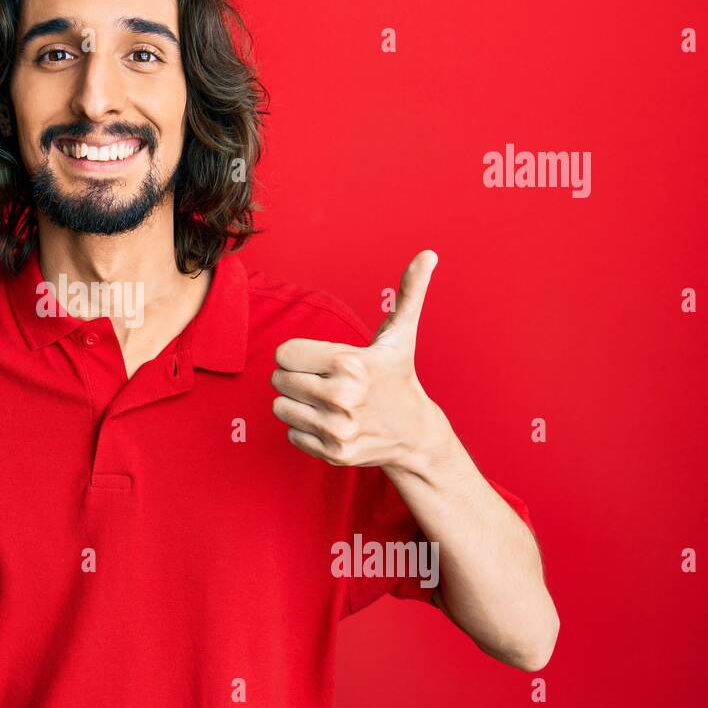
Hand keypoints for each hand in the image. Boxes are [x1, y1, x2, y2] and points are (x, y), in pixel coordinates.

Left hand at [271, 250, 445, 472]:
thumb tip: (428, 254)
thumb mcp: (400, 336)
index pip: (284, 354)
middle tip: (324, 381)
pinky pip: (290, 433)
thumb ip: (408, 293)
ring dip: (297, 403)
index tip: (323, 361)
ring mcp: (337, 428)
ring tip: (326, 402)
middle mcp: (343, 398)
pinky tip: (330, 423)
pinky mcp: (332, 453)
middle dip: (297, 378)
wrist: (415, 435)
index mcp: (351, 363)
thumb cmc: (397, 378)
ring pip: (280, 407)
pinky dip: (305, 428)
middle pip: (279, 380)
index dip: (300, 355)